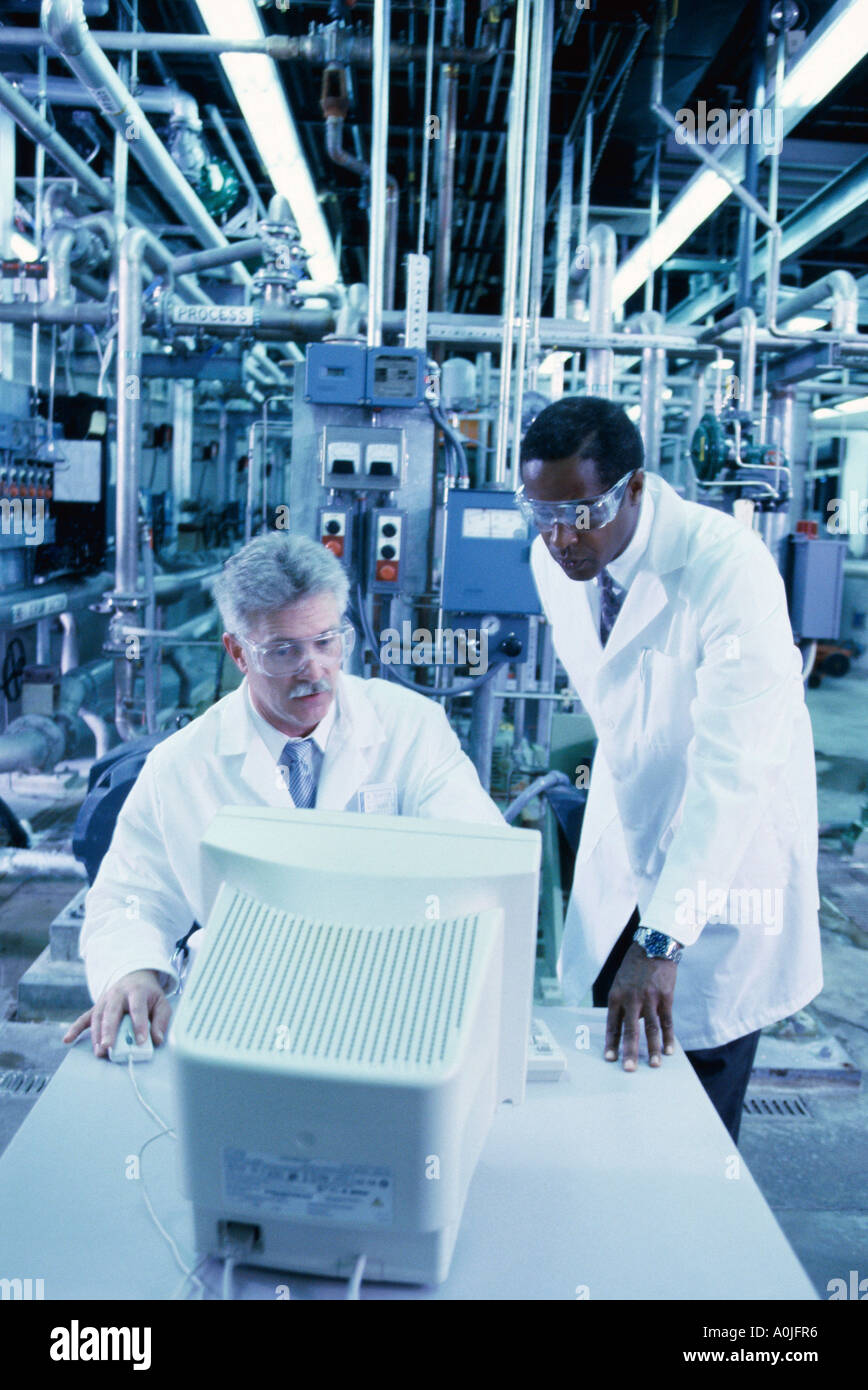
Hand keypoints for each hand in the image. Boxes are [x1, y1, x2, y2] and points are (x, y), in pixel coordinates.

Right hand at [63, 970, 170, 1057]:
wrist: (134, 976)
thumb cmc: (149, 994)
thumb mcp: (161, 1003)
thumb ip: (161, 1021)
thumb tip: (157, 1040)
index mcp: (136, 991)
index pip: (137, 1009)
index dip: (139, 1025)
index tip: (140, 1041)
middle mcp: (118, 994)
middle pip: (112, 1012)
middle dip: (110, 1030)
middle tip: (108, 1047)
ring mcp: (105, 1000)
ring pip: (98, 1017)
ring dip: (97, 1034)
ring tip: (99, 1051)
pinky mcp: (97, 1007)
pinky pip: (84, 1018)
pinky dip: (75, 1028)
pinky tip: (67, 1039)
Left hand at [604, 942, 676, 1070]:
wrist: (654, 945)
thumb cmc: (635, 966)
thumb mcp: (621, 982)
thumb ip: (623, 1004)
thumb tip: (627, 1027)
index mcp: (616, 996)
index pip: (612, 1024)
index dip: (611, 1043)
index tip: (610, 1058)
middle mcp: (631, 999)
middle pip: (630, 1030)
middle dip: (629, 1051)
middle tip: (629, 1069)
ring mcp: (649, 998)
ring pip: (651, 1029)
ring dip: (653, 1049)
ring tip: (654, 1065)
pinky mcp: (665, 997)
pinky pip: (667, 1021)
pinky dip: (668, 1037)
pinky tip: (669, 1050)